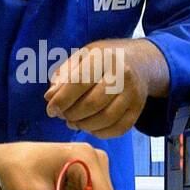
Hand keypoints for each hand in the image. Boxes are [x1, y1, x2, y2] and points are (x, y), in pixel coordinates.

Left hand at [42, 38, 169, 137]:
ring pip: (106, 119)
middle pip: (92, 103)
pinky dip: (100, 133)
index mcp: (104, 57)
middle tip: (63, 116)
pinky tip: (90, 127)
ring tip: (74, 122)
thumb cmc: (102, 60)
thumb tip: (50, 97)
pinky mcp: (138, 108)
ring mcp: (133, 93)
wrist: (139, 61)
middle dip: (72, 115)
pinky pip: (119, 129)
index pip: (79, 82)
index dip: (62, 100)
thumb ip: (63, 76)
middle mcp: (122, 74)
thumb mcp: (81, 57)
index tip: (51, 110)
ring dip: (85, 126)